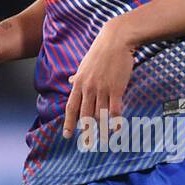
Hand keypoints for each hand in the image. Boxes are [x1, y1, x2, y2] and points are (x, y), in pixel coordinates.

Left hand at [62, 18, 135, 138]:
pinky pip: (114, 110)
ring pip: (100, 115)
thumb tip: (70, 79)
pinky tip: (116, 129)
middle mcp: (88, 88)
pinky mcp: (116, 88)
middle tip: (86, 144)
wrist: (116, 40)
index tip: (67, 135)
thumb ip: (78, 75)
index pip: (71, 107)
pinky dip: (115, 121)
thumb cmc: (101, 51)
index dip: (69, 123)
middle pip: (85, 115)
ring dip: (102, 129)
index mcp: (79, 83)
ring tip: (105, 140)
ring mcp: (102, 89)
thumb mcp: (85, 64)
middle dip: (85, 131)